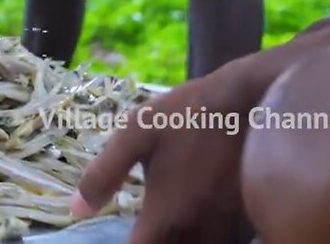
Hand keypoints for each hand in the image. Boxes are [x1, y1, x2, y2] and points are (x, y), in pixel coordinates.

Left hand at [71, 66, 259, 242]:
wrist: (253, 100)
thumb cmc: (187, 114)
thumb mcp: (136, 133)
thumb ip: (104, 173)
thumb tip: (76, 209)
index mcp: (166, 214)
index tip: (124, 236)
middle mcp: (198, 230)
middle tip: (146, 229)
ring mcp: (228, 229)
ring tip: (168, 229)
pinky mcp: (250, 220)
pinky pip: (230, 243)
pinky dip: (210, 240)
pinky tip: (198, 226)